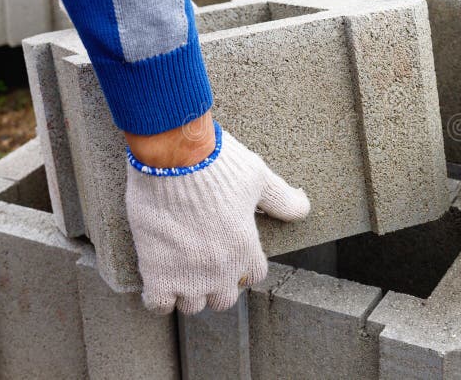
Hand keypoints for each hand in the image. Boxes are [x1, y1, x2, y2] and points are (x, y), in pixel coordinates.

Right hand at [124, 119, 309, 313]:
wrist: (175, 156)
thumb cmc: (218, 163)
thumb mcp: (259, 178)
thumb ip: (282, 199)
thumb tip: (304, 207)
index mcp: (246, 248)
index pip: (252, 276)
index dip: (242, 265)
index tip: (229, 251)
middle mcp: (220, 268)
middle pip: (223, 298)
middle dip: (216, 283)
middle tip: (203, 261)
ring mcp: (188, 274)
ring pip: (192, 305)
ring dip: (188, 291)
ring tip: (180, 268)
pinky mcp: (156, 272)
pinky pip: (159, 305)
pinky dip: (160, 297)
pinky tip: (159, 277)